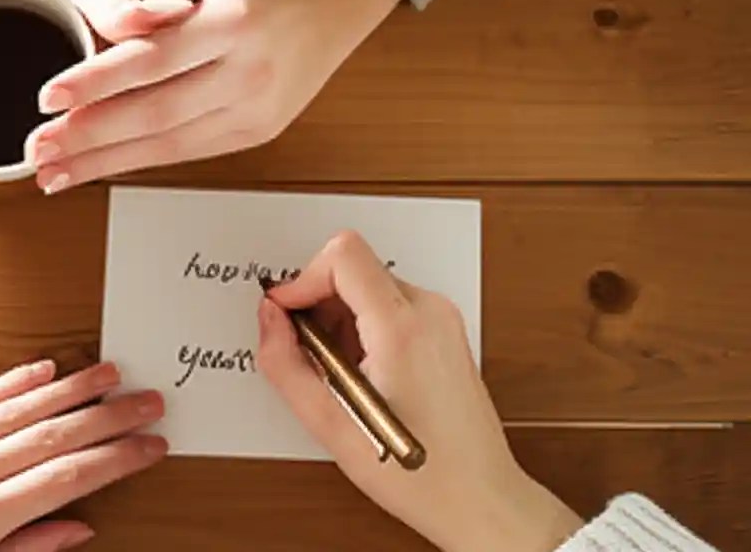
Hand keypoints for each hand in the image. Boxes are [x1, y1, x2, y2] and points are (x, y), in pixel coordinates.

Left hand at [0, 360, 166, 551]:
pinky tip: (45, 370)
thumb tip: (82, 529)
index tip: (151, 445)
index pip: (64, 479)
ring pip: (18, 409)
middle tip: (150, 400)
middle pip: (51, 437)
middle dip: (108, 417)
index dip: (114, 459)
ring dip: (70, 389)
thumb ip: (26, 548)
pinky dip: (11, 381)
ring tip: (111, 374)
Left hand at [23, 0, 400, 193]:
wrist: (334, 2)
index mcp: (233, 24)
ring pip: (170, 145)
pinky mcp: (256, 134)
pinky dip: (141, 161)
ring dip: (107, 163)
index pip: (153, 60)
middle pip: (156, 114)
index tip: (48, 98)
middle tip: (37, 149)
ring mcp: (255, 112)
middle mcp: (248, 75)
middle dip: (90, 137)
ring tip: (55, 172)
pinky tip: (103, 167)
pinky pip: (190, 153)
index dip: (97, 83)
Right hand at [257, 231, 583, 551]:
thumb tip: (270, 321)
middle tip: (310, 357)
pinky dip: (363, 330)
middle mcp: (430, 312)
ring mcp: (442, 319)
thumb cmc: (420, 474)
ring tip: (342, 376)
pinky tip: (363, 376)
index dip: (302, 279)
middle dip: (318, 305)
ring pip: (369, 287)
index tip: (285, 312)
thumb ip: (287, 365)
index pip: (343, 254)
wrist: (479, 496)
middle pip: (353, 268)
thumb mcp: (332, 425)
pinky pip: (390, 306)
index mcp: (402, 329)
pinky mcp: (444, 330)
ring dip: (340, 321)